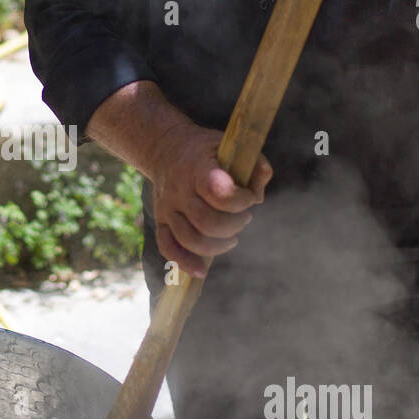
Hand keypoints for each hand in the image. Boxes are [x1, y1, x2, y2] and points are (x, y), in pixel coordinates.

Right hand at [148, 122, 271, 278]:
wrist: (166, 148)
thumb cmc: (208, 152)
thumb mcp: (233, 147)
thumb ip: (255, 168)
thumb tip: (258, 197)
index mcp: (199, 167)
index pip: (218, 192)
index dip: (240, 201)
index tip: (249, 197)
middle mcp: (179, 189)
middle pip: (206, 222)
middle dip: (234, 225)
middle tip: (244, 217)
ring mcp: (167, 207)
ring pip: (189, 239)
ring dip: (217, 245)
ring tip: (232, 237)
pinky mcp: (160, 220)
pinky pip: (167, 247)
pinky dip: (184, 263)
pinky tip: (201, 271)